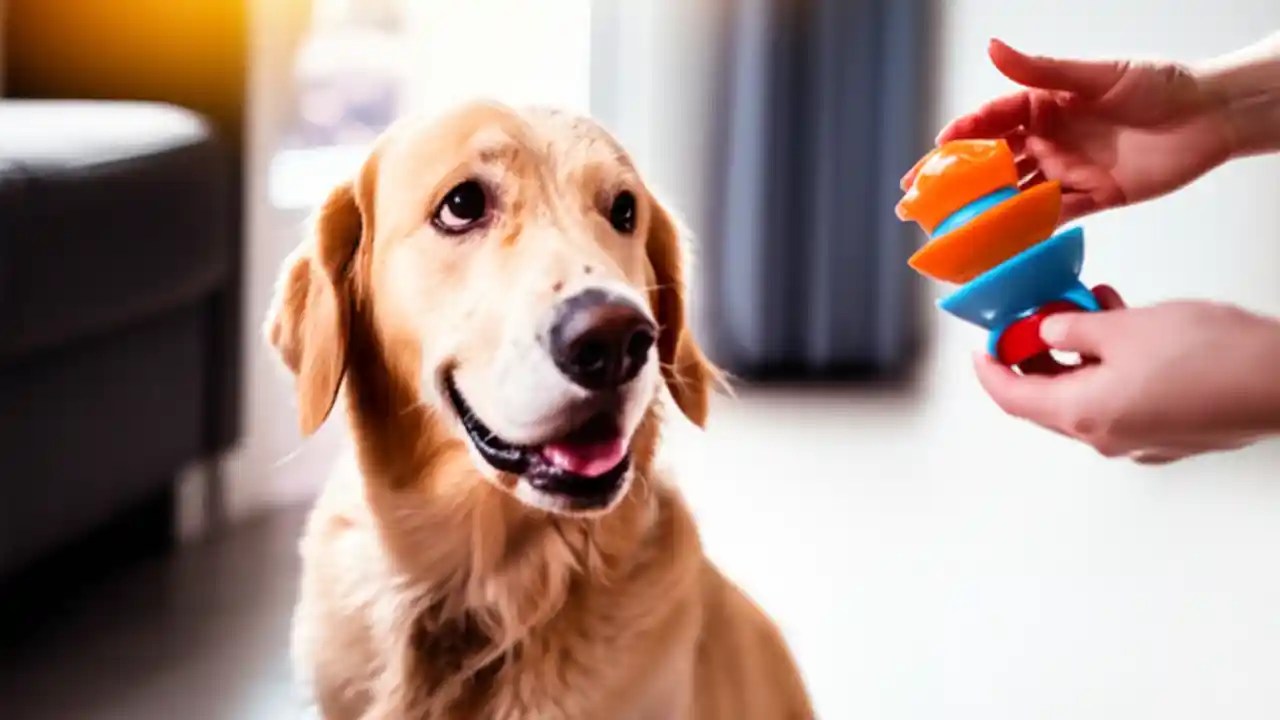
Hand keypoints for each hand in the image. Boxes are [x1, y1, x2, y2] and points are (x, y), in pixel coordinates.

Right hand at [902, 39, 1235, 223]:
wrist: (1212, 117)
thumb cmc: (1160, 85)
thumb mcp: (1097, 74)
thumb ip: (1041, 71)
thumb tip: (992, 47)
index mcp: (1045, 105)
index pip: (990, 122)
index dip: (960, 137)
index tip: (934, 152)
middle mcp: (1050, 139)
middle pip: (990, 163)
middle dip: (950, 183)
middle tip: (913, 200)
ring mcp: (1067, 171)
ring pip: (1012, 195)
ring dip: (979, 212)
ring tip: (944, 229)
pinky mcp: (1091, 198)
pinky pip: (1050, 218)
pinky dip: (1023, 232)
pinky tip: (995, 245)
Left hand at [974, 286, 1279, 463]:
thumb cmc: (1208, 356)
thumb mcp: (1123, 328)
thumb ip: (1073, 329)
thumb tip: (1048, 332)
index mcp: (1083, 416)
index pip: (1014, 398)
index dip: (991, 371)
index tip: (982, 349)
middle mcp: (1107, 438)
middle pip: (1049, 399)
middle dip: (1038, 355)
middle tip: (1038, 317)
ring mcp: (1142, 440)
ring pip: (1090, 393)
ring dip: (1082, 353)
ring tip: (1092, 306)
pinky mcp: (1171, 433)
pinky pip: (1124, 398)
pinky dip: (1113, 365)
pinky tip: (1127, 329)